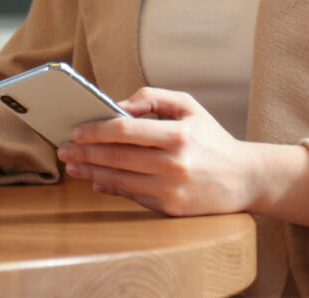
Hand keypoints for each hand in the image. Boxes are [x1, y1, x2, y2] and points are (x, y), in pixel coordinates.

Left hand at [55, 87, 257, 216]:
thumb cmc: (212, 138)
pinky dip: (111, 188)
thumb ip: (152, 98)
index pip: (125, 130)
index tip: (75, 130)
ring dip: (91, 172)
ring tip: (73, 165)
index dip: (95, 130)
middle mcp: (174, 164)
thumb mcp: (189, 106)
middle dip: (84, 153)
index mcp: (178, 135)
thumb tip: (117, 106)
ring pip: (119, 180)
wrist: (245, 178)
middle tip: (63, 149)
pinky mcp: (171, 209)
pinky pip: (132, 196)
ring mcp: (171, 190)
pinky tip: (96, 180)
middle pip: (116, 157)